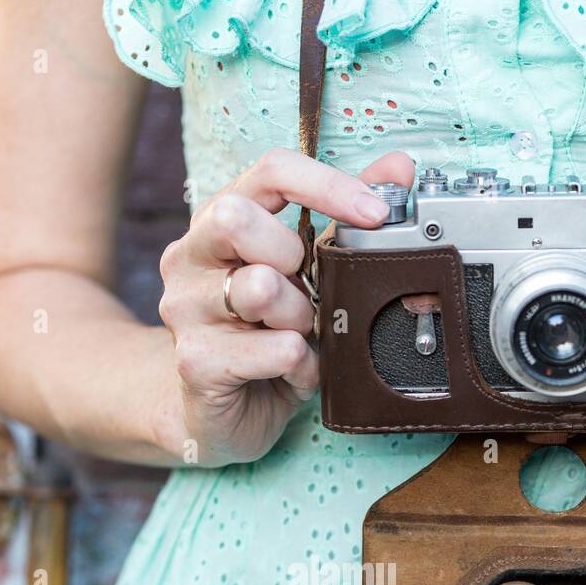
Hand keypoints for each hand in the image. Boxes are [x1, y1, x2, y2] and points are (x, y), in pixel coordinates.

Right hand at [157, 147, 414, 466]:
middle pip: (239, 217)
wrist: (220, 416)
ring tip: (301, 337)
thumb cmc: (265, 338)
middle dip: (293, 256)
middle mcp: (191, 257)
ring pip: (259, 287)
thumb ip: (345, 220)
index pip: (270, 171)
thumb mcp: (308, 276)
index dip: (327, 185)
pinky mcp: (196, 361)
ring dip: (301, 317)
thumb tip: (399, 168)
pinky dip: (304, 365)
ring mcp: (185, 309)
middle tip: (306, 292)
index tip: (375, 213)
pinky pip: (277, 350)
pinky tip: (296, 373)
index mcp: (219, 221)